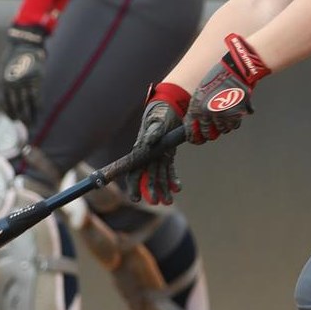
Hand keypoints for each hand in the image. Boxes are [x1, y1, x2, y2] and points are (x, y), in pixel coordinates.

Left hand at [0, 25, 47, 127]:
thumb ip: (4, 85)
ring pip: (26, 104)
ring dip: (29, 116)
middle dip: (19, 118)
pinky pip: (36, 97)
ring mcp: (23, 83)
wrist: (24, 43)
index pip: (3, 103)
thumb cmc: (13, 57)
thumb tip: (7, 101)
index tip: (12, 120)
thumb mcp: (3, 70)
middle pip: (15, 106)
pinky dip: (37, 107)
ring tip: (31, 124)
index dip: (8, 114)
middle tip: (22, 128)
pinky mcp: (35, 80)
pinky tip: (39, 113)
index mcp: (1, 83)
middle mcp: (11, 85)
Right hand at [129, 83, 190, 204]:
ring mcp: (157, 155)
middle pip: (147, 177)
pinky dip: (172, 180)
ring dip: (163, 189)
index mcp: (141, 149)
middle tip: (157, 202)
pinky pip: (168, 170)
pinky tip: (177, 188)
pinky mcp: (167, 154)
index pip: (133, 170)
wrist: (170, 107)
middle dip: (151, 190)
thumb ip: (153, 132)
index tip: (136, 198)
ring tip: (169, 201)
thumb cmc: (160, 114)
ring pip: (158, 176)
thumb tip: (148, 143)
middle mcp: (147, 155)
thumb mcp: (157, 121)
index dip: (133, 185)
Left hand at [185, 33, 270, 142]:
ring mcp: (223, 114)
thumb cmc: (217, 77)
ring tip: (224, 118)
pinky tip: (232, 115)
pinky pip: (234, 126)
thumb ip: (198, 107)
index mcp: (197, 107)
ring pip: (222, 130)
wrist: (234, 69)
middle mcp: (208, 113)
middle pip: (208, 134)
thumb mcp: (201, 91)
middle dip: (209, 134)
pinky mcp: (236, 114)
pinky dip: (233, 123)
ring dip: (223, 127)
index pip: (192, 130)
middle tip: (211, 133)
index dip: (194, 137)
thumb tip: (197, 121)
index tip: (196, 140)